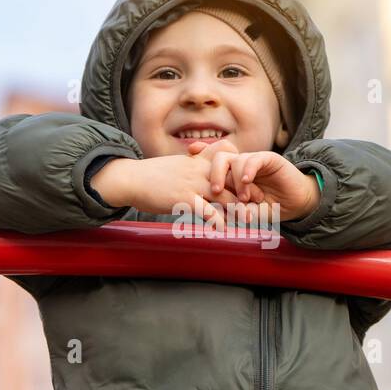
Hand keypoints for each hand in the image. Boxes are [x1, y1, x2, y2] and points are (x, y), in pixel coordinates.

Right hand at [89, 145, 247, 226]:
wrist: (130, 179)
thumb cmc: (150, 176)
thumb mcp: (175, 167)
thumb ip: (190, 169)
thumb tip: (198, 176)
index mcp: (197, 162)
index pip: (228, 160)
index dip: (241, 171)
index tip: (251, 183)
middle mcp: (198, 171)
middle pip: (232, 179)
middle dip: (248, 193)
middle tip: (260, 204)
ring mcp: (192, 184)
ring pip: (224, 196)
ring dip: (238, 210)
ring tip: (248, 220)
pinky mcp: (183, 199)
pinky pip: (207, 211)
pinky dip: (217, 221)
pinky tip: (222, 229)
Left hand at [194, 145, 320, 224]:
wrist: (296, 203)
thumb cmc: (270, 207)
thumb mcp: (249, 213)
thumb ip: (235, 213)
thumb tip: (219, 218)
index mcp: (231, 175)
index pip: (212, 164)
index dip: (200, 159)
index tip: (189, 161)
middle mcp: (240, 165)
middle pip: (219, 158)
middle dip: (214, 173)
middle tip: (216, 191)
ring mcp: (253, 161)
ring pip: (236, 160)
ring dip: (237, 181)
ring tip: (244, 198)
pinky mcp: (269, 159)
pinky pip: (254, 159)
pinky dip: (247, 170)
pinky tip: (247, 182)